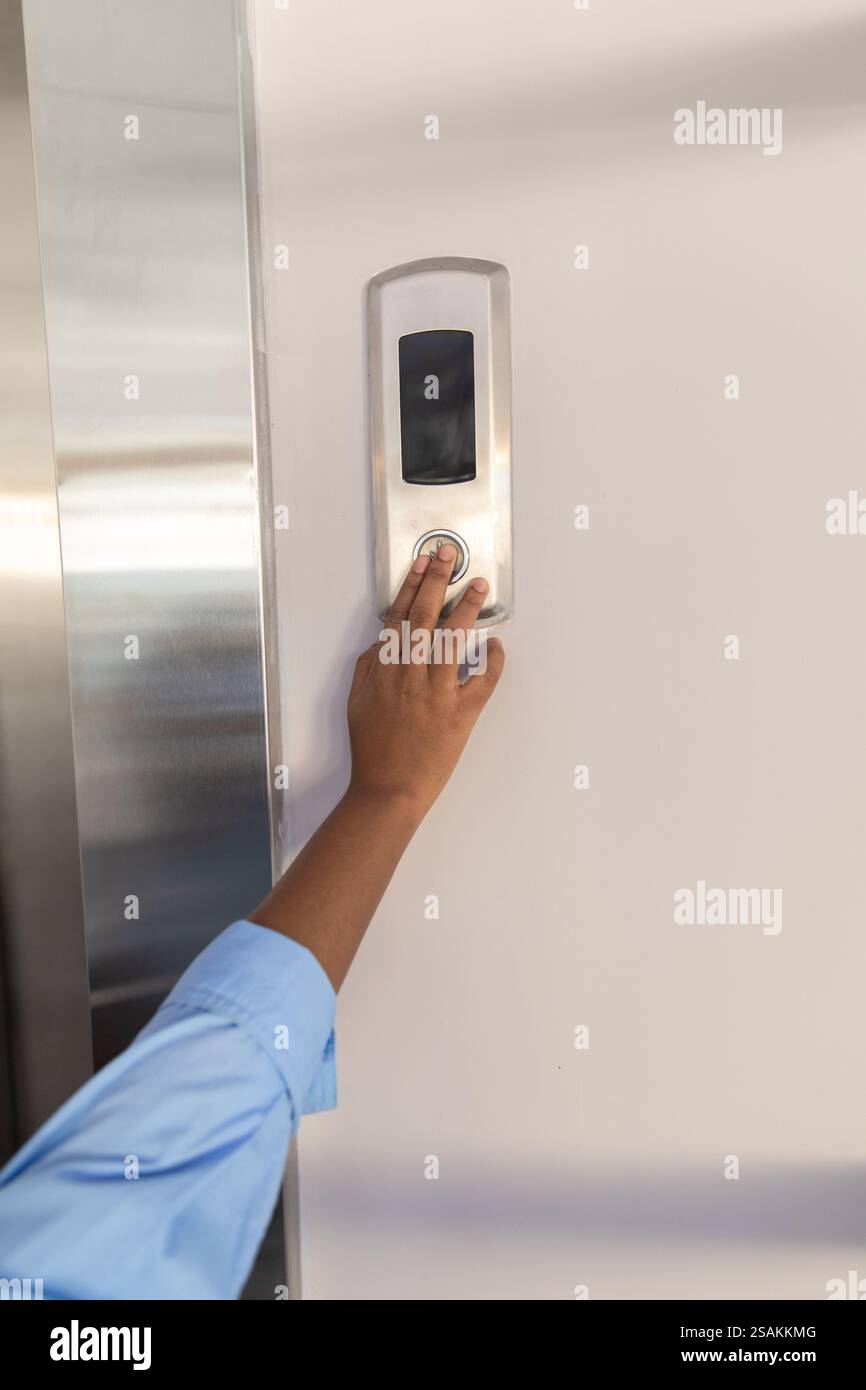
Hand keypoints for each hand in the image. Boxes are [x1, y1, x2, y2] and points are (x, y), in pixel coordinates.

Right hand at [347, 543, 504, 821]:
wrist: (388, 789)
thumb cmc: (372, 749)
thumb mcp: (357, 701)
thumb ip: (369, 667)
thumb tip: (382, 642)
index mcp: (384, 670)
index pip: (398, 616)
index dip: (412, 586)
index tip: (423, 562)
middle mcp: (410, 675)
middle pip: (424, 617)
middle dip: (438, 581)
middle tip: (449, 555)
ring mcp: (436, 693)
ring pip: (453, 640)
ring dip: (468, 609)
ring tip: (480, 585)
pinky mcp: (460, 714)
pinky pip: (481, 681)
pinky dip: (491, 662)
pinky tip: (497, 645)